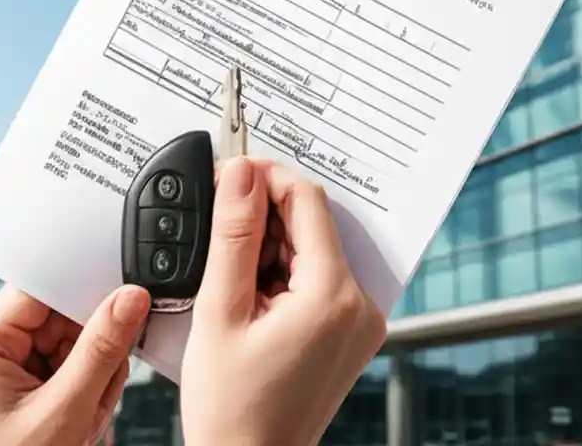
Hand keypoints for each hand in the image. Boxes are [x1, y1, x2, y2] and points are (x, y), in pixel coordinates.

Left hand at [0, 282, 150, 445]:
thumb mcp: (64, 411)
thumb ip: (101, 350)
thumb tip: (131, 298)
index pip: (45, 287)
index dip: (88, 294)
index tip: (125, 308)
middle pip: (63, 315)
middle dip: (92, 351)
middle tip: (96, 391)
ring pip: (70, 340)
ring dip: (90, 375)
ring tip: (82, 415)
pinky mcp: (14, 378)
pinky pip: (63, 362)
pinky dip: (81, 387)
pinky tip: (76, 414)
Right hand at [182, 157, 386, 445]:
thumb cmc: (232, 408)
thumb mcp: (221, 311)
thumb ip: (234, 235)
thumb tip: (241, 175)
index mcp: (334, 296)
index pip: (308, 201)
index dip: (266, 177)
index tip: (231, 172)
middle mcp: (361, 305)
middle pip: (314, 225)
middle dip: (265, 219)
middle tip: (219, 236)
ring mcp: (362, 322)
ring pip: (315, 251)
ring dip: (273, 249)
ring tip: (234, 285)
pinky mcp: (352, 333)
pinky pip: (321, 280)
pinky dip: (286, 276)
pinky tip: (253, 299)